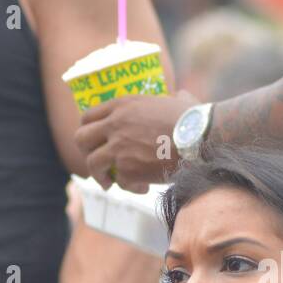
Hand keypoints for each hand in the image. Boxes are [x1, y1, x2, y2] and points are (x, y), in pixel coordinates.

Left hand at [73, 90, 195, 191]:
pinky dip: (129, 187)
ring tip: (109, 184)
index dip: (87, 130)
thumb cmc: (194, 120)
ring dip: (100, 176)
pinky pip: (119, 182)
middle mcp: (115, 124)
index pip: (88, 116)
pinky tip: (142, 187)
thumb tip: (180, 95)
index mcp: (123, 105)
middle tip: (95, 162)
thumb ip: (169, 99)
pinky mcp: (126, 168)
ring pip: (92, 164)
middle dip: (85, 152)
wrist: (201, 140)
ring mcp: (118, 147)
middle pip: (80, 138)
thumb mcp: (176, 100)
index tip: (92, 140)